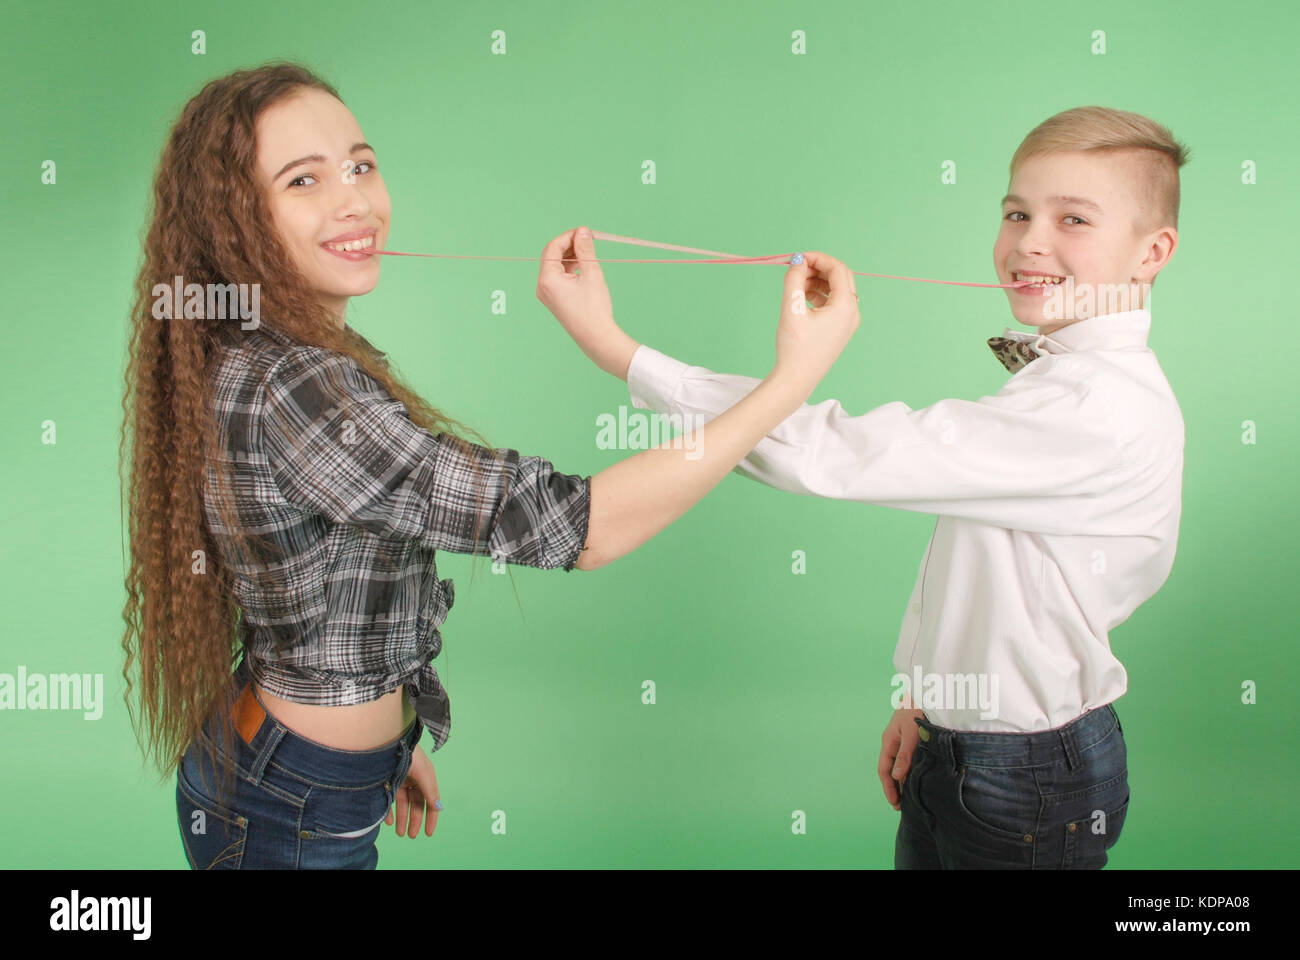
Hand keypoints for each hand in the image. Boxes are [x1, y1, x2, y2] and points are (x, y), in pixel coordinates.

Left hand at [385, 743, 439, 837]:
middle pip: (416, 805)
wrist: (388, 742)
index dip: (431, 817)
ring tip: (400, 833)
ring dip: (402, 819)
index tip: (428, 833)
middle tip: (412, 836)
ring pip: (402, 804)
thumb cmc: (409, 753)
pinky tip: (387, 822)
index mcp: (425, 778)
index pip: (430, 801)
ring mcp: (399, 781)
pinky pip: (388, 800)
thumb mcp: (423, 772)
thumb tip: (438, 807)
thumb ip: (430, 790)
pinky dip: (388, 812)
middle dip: (415, 821)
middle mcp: (413, 780)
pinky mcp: (386, 782)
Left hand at [536, 225, 638, 379]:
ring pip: (555, 265)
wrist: (596, 337)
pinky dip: (569, 268)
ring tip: (588, 252)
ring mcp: (547, 294)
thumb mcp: (591, 273)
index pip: (553, 247)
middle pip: (551, 255)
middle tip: (587, 239)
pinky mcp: (554, 299)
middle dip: (569, 245)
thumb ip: (585, 250)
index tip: (585, 232)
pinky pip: (558, 276)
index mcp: (547, 279)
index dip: (568, 236)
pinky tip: (583, 265)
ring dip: (570, 255)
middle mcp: (542, 286)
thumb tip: (583, 232)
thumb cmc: (594, 308)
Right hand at [770, 251, 859, 398]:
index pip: (837, 268)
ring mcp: (848, 322)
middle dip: (818, 268)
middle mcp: (852, 312)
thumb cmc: (795, 348)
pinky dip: (820, 294)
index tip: (797, 258)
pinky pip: (834, 303)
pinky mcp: (840, 330)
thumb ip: (794, 280)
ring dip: (818, 281)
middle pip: (841, 277)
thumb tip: (797, 261)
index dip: (817, 258)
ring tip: (796, 285)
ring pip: (837, 289)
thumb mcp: (791, 309)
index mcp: (846, 306)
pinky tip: (802, 298)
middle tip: (796, 268)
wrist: (797, 380)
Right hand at [878, 707, 924, 810]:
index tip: (895, 803)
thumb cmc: (917, 708)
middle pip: (891, 769)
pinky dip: (911, 771)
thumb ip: (905, 755)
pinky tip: (918, 778)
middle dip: (894, 788)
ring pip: (900, 765)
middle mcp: (894, 742)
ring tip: (910, 797)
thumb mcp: (911, 733)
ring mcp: (903, 740)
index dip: (888, 787)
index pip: (884, 769)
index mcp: (889, 741)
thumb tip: (897, 777)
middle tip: (902, 806)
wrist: (928, 691)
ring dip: (903, 781)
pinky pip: (909, 759)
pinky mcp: (913, 739)